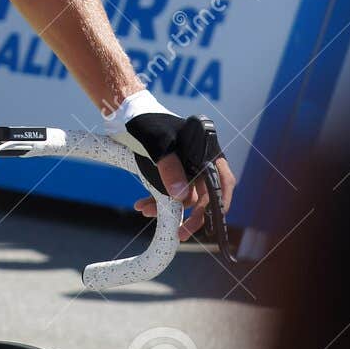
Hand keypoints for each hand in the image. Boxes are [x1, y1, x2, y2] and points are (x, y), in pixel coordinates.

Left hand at [112, 107, 234, 245]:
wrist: (127, 114)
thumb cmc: (146, 122)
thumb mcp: (157, 144)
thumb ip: (169, 168)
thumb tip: (180, 196)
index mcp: (206, 149)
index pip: (222, 180)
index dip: (220, 203)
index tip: (212, 222)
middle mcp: (200, 160)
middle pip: (205, 194)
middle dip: (191, 214)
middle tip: (180, 234)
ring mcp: (186, 166)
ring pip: (185, 195)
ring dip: (168, 207)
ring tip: (145, 211)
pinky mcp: (171, 172)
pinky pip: (170, 192)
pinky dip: (158, 200)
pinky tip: (142, 205)